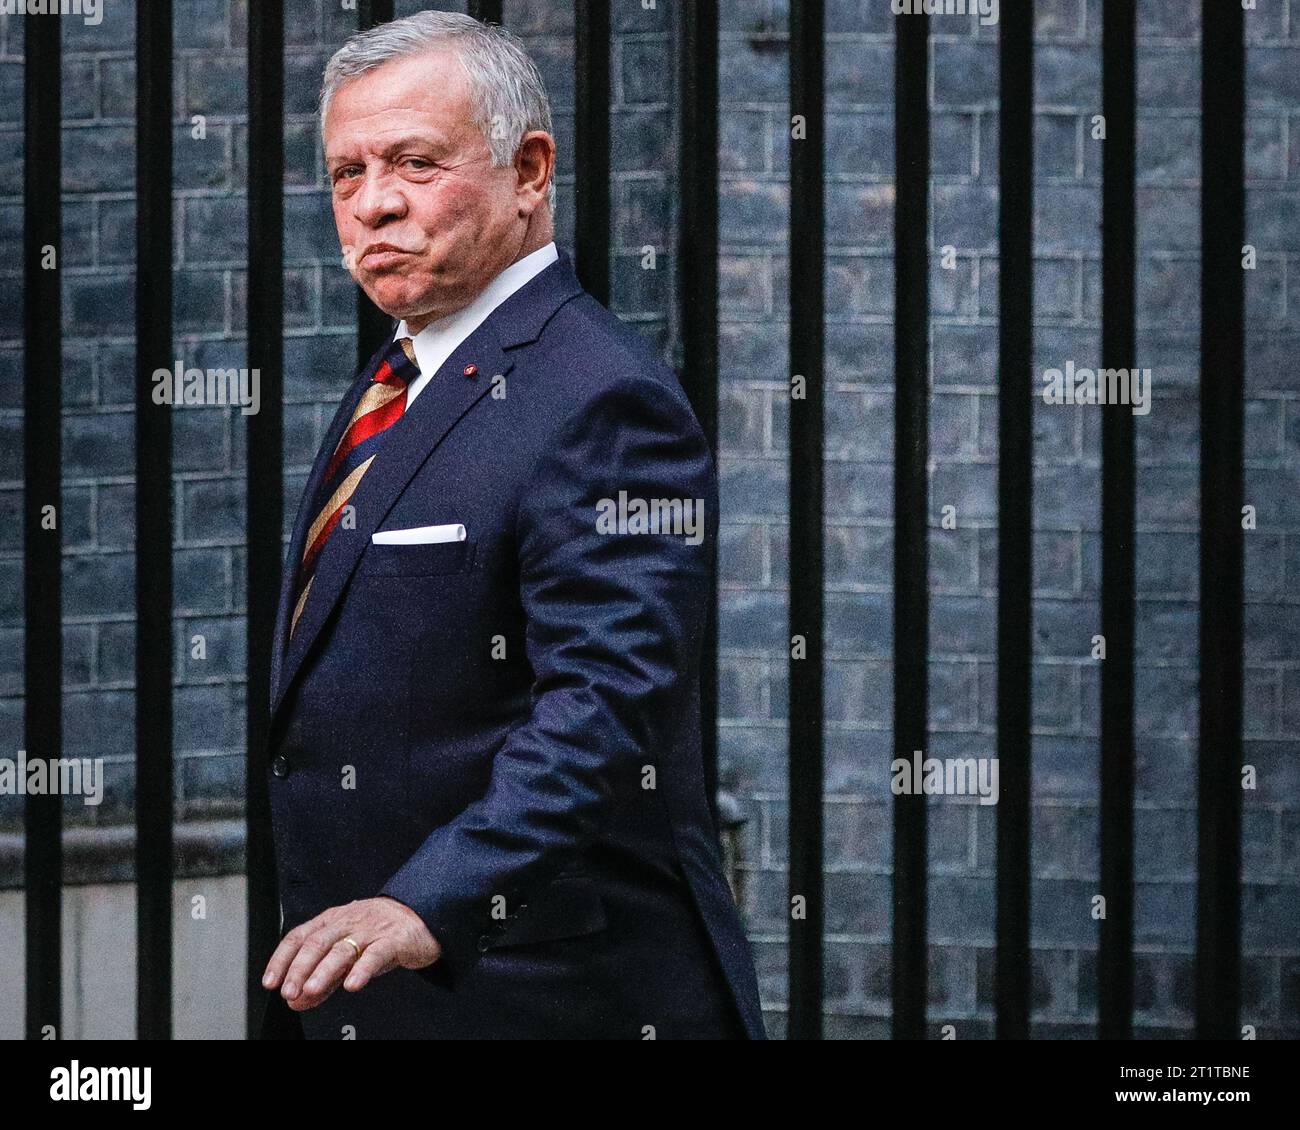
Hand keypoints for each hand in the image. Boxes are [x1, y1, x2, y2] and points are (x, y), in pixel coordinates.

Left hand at [261, 896, 441, 1010]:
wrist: (421, 916)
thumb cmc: (379, 934)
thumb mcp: (347, 954)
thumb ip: (321, 978)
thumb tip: (295, 1001)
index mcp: (332, 921)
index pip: (299, 936)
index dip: (282, 958)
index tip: (271, 982)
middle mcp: (348, 922)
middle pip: (317, 942)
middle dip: (299, 968)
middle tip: (289, 991)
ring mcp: (371, 929)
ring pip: (342, 948)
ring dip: (323, 971)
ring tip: (311, 990)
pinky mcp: (394, 939)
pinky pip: (376, 954)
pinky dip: (362, 970)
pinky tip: (353, 985)